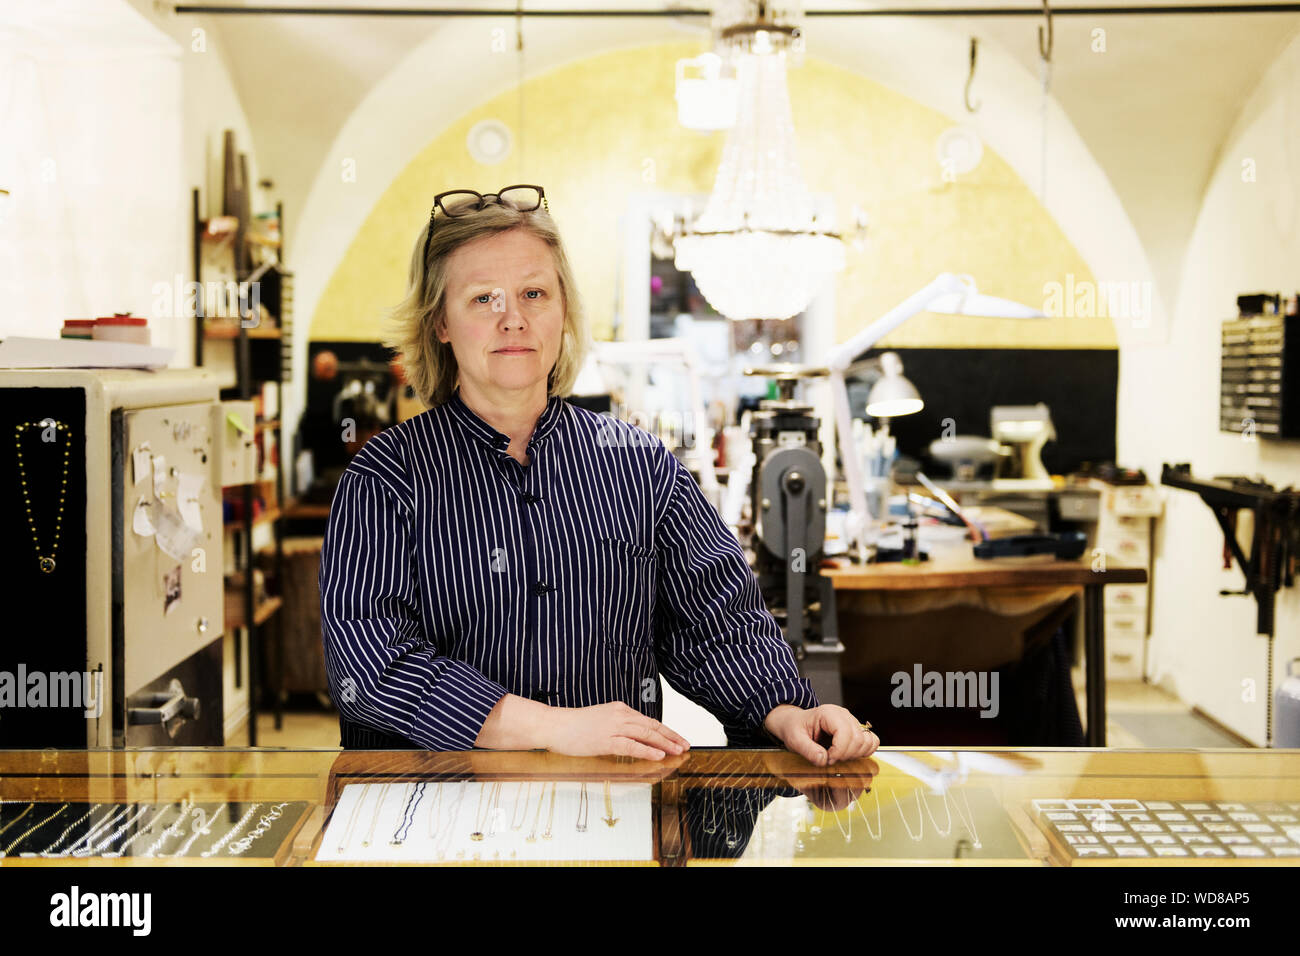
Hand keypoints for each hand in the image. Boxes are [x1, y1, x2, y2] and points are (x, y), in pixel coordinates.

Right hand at [543, 701, 691, 759]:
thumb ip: (618, 725)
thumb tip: (634, 736)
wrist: (555, 725)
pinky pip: (631, 746)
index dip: (666, 730)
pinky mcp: (606, 740)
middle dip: (671, 736)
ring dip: (665, 743)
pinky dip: (647, 750)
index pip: (648, 720)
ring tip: (678, 751)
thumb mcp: (601, 720)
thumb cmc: (574, 725)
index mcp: (620, 709)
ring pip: (646, 734)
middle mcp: (620, 715)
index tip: (678, 738)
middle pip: (652, 726)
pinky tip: (658, 755)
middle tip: (685, 745)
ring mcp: (613, 727)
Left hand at [763, 704, 878, 765]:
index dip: (838, 751)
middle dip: (845, 755)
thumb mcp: (794, 740)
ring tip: (838, 756)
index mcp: (828, 713)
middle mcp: (843, 715)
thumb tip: (823, 760)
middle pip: (858, 739)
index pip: (845, 733)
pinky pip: (871, 741)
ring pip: (867, 741)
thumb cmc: (794, 728)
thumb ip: (807, 750)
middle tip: (830, 759)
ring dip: (855, 754)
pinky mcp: (855, 729)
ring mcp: (851, 721)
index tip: (827, 759)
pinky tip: (848, 754)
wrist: (794, 723)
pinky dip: (863, 751)